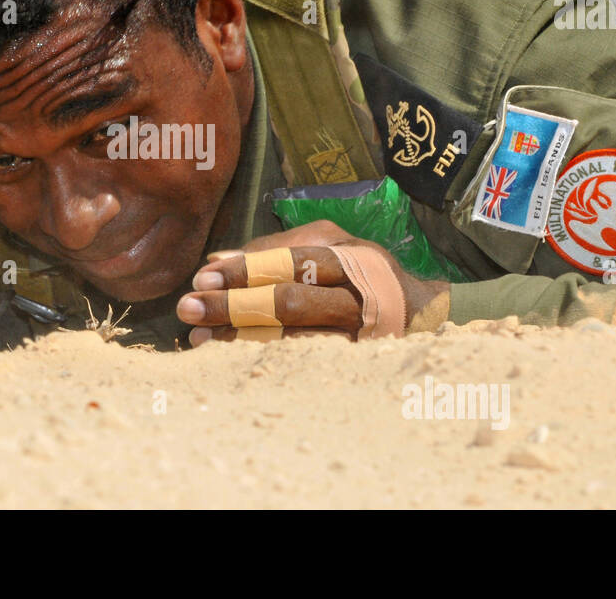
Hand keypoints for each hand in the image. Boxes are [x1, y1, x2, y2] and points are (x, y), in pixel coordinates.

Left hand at [177, 220, 440, 345]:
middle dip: (233, 306)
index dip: (245, 270)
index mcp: (351, 260)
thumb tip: (219, 260)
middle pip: (289, 303)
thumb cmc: (365, 274)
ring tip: (199, 338)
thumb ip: (277, 248)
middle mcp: (358, 299)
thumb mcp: (332, 245)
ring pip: (292, 342)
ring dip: (239, 341)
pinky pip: (302, 368)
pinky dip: (262, 364)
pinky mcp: (354, 371)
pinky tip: (229, 362)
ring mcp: (358, 340)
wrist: (427, 316)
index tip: (203, 276)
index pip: (292, 263)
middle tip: (188, 308)